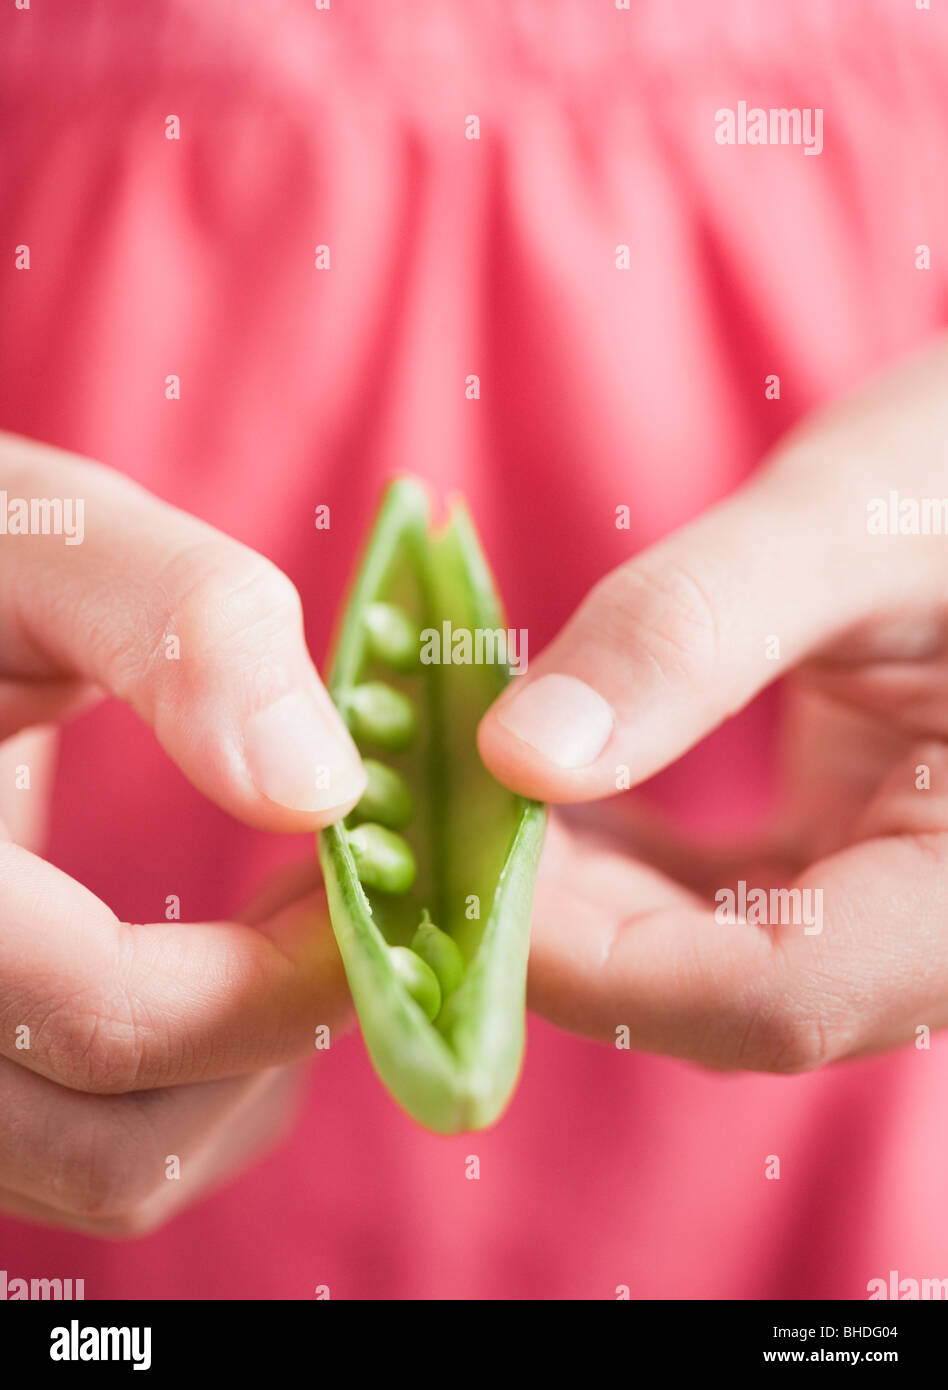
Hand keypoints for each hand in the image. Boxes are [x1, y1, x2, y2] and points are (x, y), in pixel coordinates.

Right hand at [0, 433, 364, 1232]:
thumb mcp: (56, 539)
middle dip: (268, 1034)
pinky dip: (193, 1087)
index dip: (272, 979)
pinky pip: (94, 1152)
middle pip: (115, 1144)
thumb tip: (321, 790)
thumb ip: (184, 627)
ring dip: (241, 1073)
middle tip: (339, 903)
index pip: (98, 1018)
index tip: (363, 885)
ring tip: (289, 925)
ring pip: (112, 1172)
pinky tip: (227, 963)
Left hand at [479, 337, 947, 1071]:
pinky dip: (615, 862)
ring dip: (570, 896)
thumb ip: (692, 634)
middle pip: (717, 991)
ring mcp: (890, 897)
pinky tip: (536, 796)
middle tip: (415, 829)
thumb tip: (516, 753)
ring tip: (455, 803)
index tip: (447, 870)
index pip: (776, 997)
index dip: (592, 962)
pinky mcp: (844, 854)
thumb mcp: (848, 528)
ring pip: (702, 955)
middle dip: (552, 924)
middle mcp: (939, 925)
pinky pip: (714, 900)